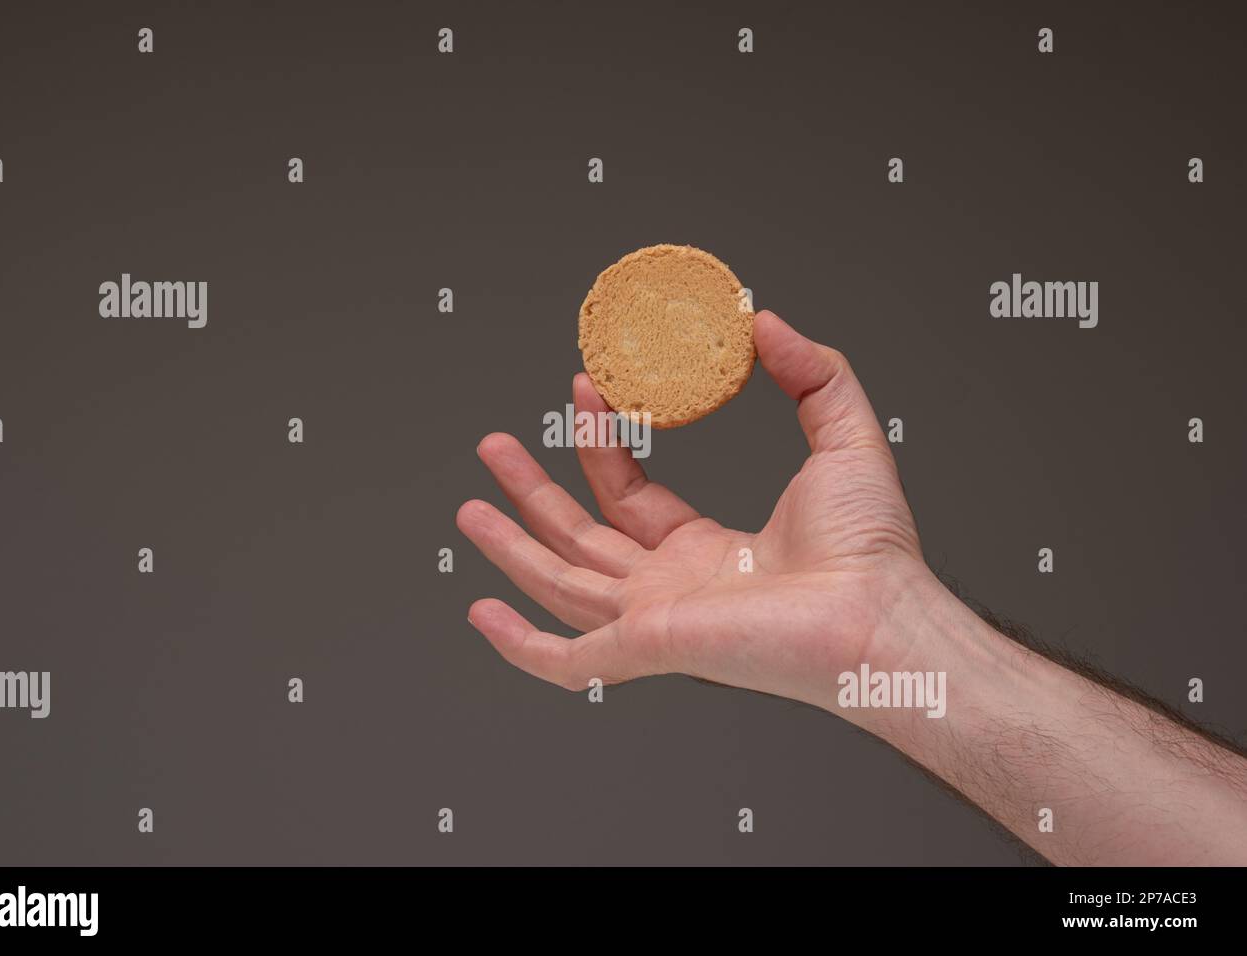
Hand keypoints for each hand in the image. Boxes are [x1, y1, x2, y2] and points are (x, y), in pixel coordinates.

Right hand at [457, 309, 945, 707]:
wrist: (876, 612)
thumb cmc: (870, 550)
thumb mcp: (841, 435)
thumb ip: (812, 374)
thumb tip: (765, 322)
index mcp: (709, 550)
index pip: (632, 498)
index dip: (602, 445)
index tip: (584, 391)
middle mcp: (674, 588)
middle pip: (581, 539)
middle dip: (532, 491)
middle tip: (496, 446)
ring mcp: (655, 622)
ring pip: (561, 585)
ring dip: (512, 546)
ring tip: (469, 507)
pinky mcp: (646, 650)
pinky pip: (568, 660)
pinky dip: (520, 645)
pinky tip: (481, 614)